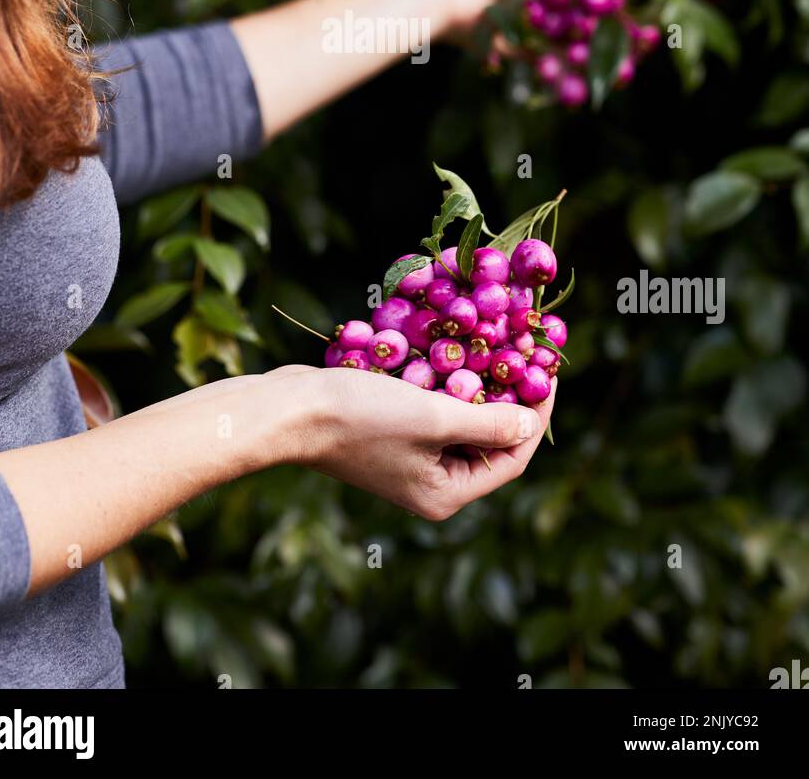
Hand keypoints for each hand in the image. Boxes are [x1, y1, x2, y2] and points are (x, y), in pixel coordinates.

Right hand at [270, 364, 554, 520]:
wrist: (290, 410)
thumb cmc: (361, 417)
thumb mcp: (434, 419)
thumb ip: (488, 425)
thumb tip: (531, 424)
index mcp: (445, 494)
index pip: (511, 457)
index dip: (536, 415)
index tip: (549, 372)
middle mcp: (431, 482)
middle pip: (489, 439)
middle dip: (508, 395)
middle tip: (525, 353)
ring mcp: (409, 457)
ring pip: (461, 419)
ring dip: (477, 382)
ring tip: (497, 344)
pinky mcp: (390, 431)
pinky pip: (433, 407)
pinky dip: (445, 379)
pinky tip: (454, 348)